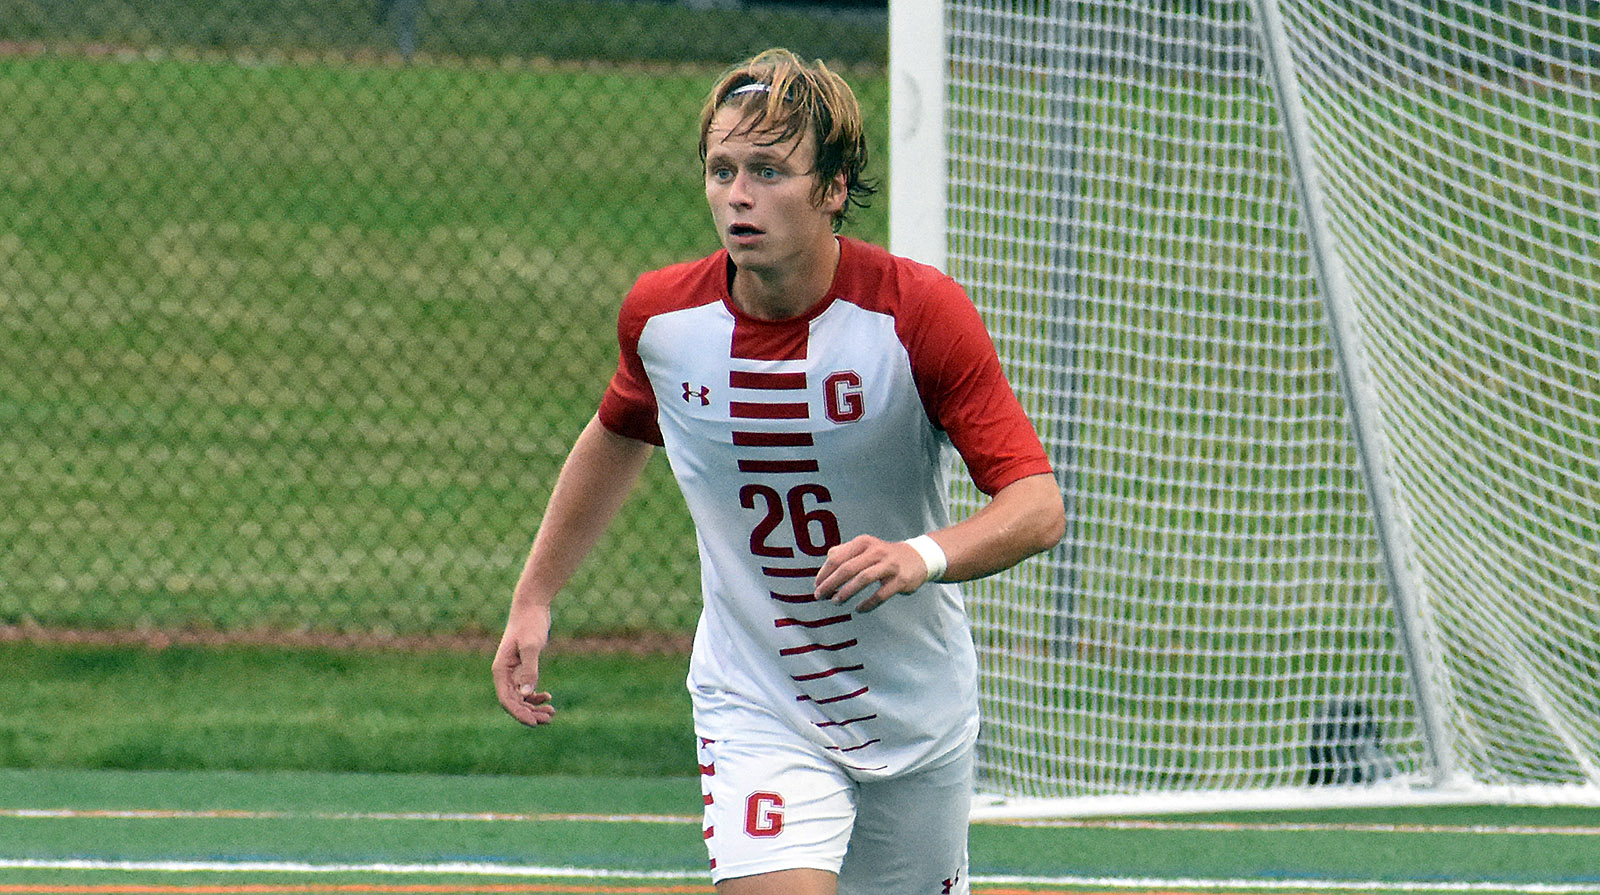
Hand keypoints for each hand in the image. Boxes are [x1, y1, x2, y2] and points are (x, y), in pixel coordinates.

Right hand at [492, 605, 555, 725]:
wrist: (532, 606)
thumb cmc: (530, 623)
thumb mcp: (531, 646)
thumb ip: (529, 670)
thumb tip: (526, 694)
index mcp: (501, 670)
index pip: (506, 700)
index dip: (519, 714)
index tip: (534, 723)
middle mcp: (504, 674)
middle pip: (514, 702)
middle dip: (530, 714)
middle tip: (549, 719)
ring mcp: (513, 671)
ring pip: (521, 698)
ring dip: (534, 708)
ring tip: (551, 714)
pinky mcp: (523, 667)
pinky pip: (526, 689)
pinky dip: (536, 696)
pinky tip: (548, 697)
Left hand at [814, 535, 933, 612]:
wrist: (918, 558)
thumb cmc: (885, 555)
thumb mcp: (865, 547)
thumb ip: (845, 552)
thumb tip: (827, 562)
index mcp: (863, 542)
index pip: (837, 557)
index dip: (824, 572)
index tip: (816, 585)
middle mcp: (876, 551)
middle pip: (847, 568)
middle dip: (830, 584)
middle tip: (820, 596)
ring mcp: (889, 565)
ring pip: (863, 579)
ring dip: (846, 592)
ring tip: (836, 602)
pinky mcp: (900, 580)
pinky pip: (880, 594)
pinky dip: (867, 603)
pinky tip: (858, 609)